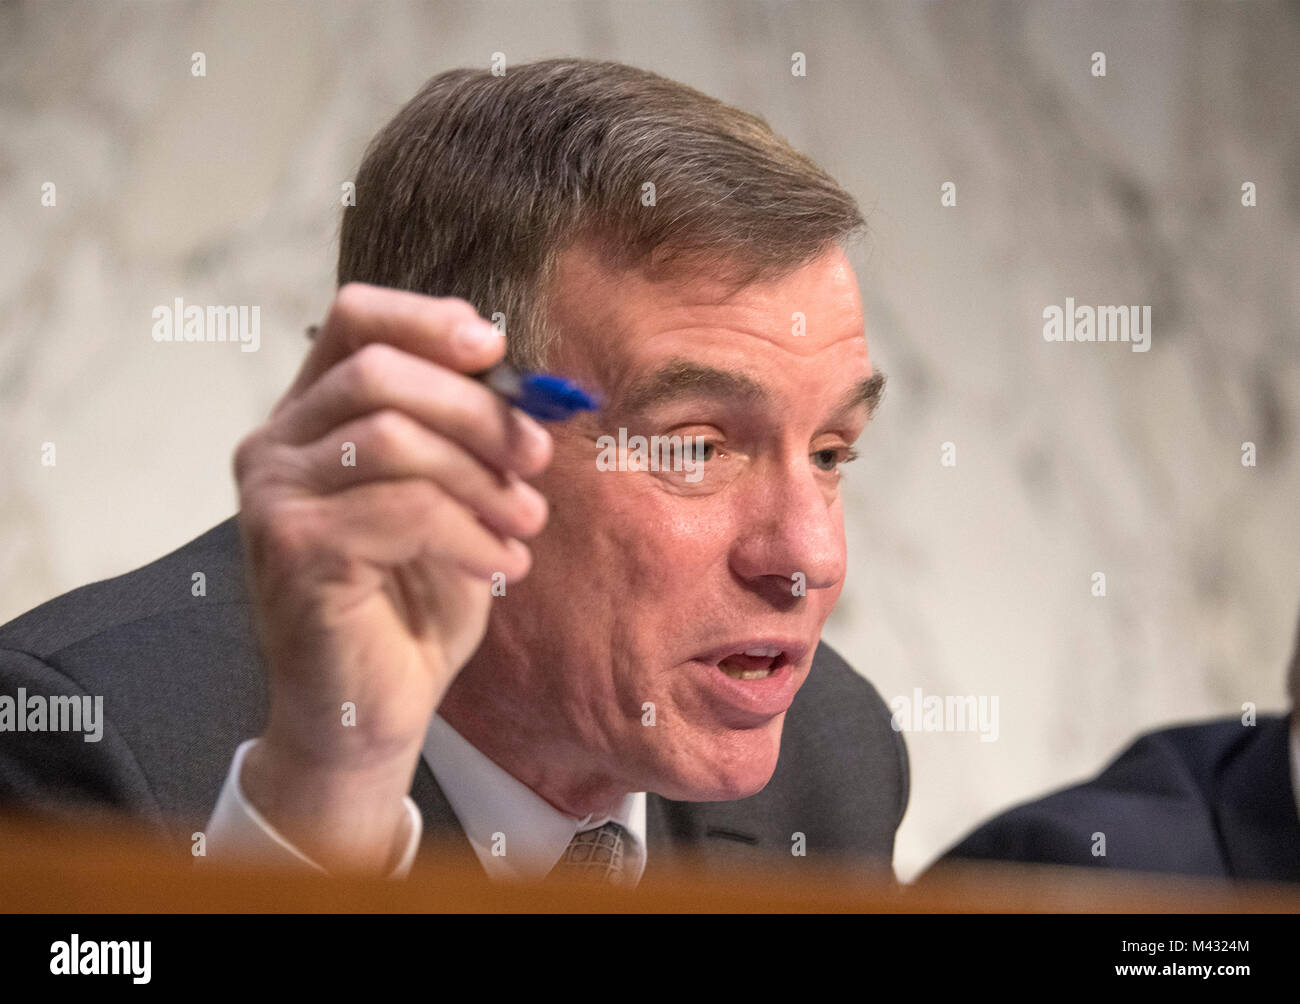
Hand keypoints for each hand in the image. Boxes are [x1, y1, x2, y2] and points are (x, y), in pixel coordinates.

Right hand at [232, 283, 551, 871]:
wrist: (368, 710)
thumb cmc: (410, 603)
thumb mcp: (451, 502)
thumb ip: (466, 439)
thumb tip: (530, 387)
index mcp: (311, 420)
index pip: (354, 321)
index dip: (428, 319)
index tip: (497, 348)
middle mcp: (277, 447)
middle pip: (380, 373)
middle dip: (477, 410)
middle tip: (536, 458)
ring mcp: (275, 496)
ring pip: (393, 438)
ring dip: (482, 479)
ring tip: (526, 523)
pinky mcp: (293, 548)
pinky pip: (404, 509)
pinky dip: (470, 533)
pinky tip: (501, 566)